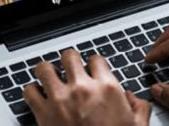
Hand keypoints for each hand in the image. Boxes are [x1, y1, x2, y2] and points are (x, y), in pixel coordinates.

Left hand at [24, 50, 150, 125]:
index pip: (96, 59)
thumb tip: (131, 98)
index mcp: (107, 89)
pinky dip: (31, 92)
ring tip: (50, 77)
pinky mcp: (43, 113)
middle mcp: (82, 89)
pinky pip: (29, 91)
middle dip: (69, 61)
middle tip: (69, 69)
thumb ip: (138, 108)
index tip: (91, 69)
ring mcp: (60, 99)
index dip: (93, 64)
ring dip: (47, 72)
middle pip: (69, 56)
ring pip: (45, 68)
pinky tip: (37, 96)